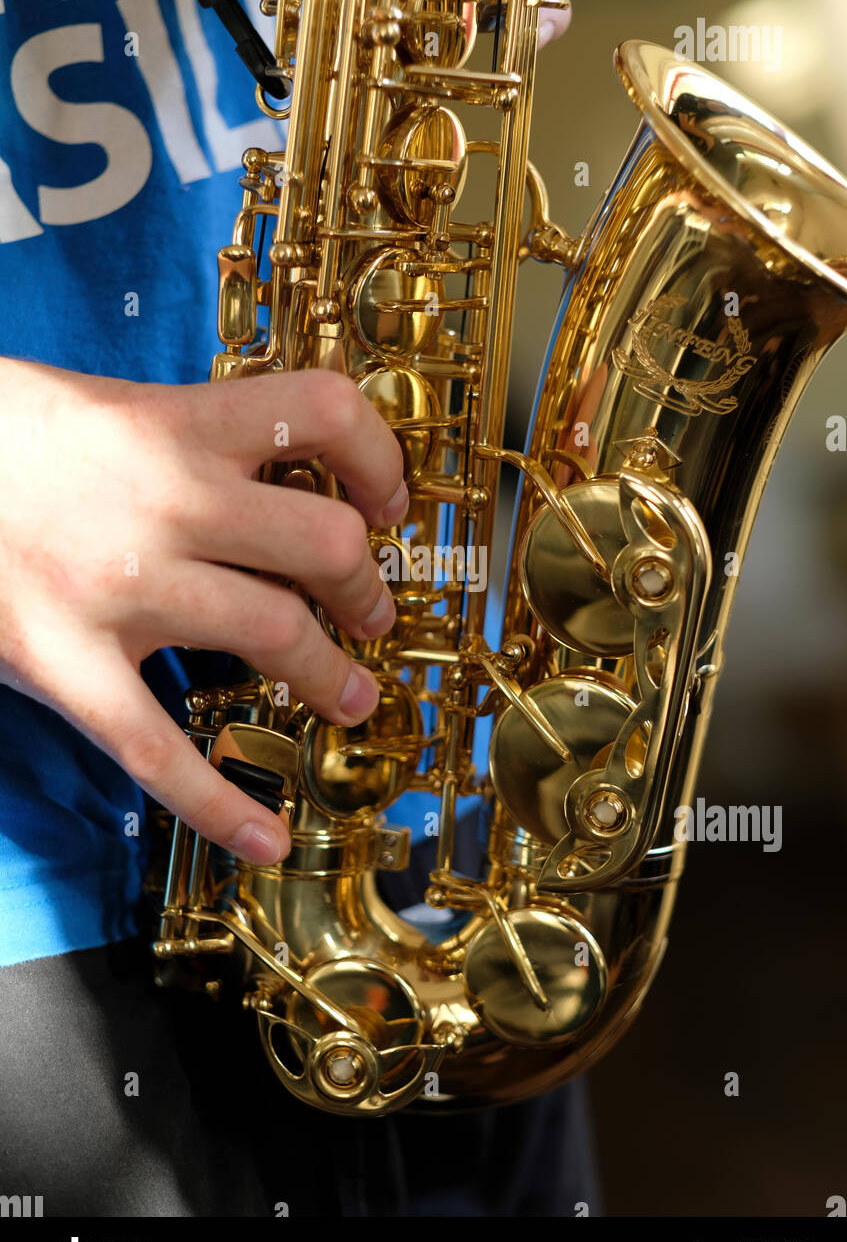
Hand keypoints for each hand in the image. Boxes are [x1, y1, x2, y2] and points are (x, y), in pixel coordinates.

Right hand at [0, 359, 406, 864]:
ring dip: (333, 678)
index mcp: (176, 422)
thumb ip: (187, 430)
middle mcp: (167, 502)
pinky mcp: (65, 664)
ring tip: (350, 699)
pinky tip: (265, 838)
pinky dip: (219, 805)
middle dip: (368, 588)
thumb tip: (272, 456)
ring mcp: (121, 588)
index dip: (378, 455)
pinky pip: (159, 750)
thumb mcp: (101, 402)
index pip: (321, 410)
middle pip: (327, 542)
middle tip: (372, 614)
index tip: (385, 499)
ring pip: (276, 636)